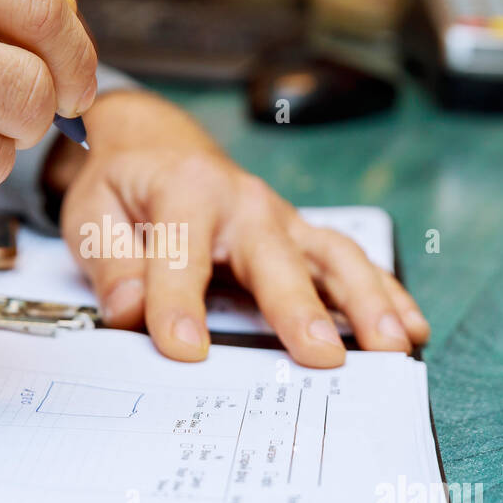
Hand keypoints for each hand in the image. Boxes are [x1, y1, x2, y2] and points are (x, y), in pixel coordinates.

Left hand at [52, 91, 429, 367]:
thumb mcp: (92, 216)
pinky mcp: (300, 239)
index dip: (178, 304)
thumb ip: (112, 265)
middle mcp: (244, 202)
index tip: (184, 350)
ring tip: (391, 348)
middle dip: (300, 308)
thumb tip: (130, 312)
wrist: (154, 146)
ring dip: (366, 303)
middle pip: (276, 258)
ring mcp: (281, 220)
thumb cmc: (125, 184)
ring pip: (332, 258)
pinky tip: (411, 327)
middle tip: (321, 356)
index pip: (181, 255)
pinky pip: (349, 265)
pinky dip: (384, 295)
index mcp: (184, 191)